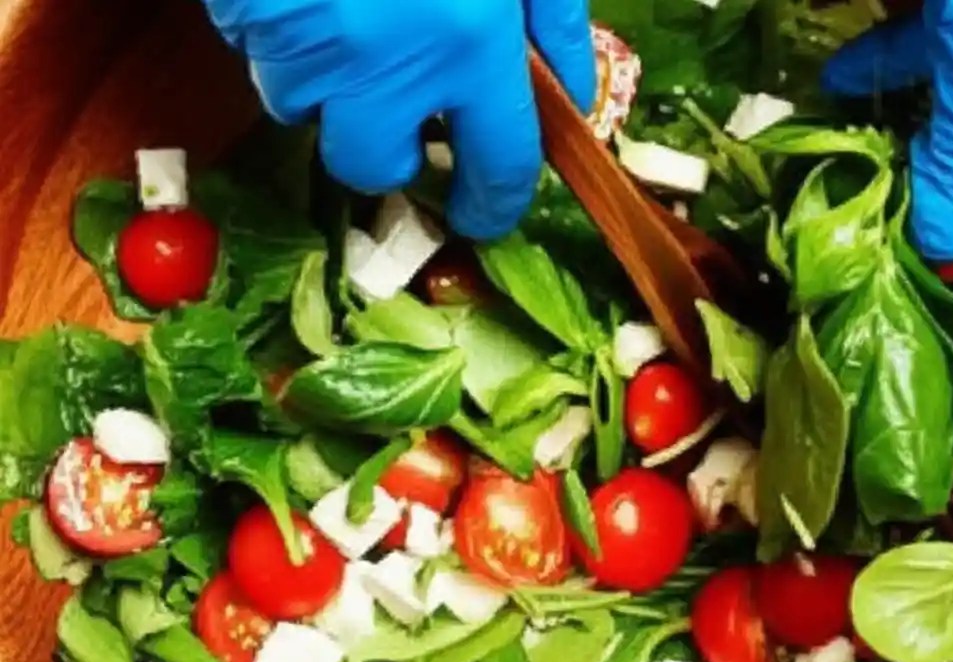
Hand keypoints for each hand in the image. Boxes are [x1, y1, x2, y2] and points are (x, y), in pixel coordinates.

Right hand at [200, 0, 595, 239]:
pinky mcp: (242, 15)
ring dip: (325, 83)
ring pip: (303, 108)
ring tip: (347, 12)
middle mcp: (386, 61)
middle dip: (386, 148)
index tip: (482, 212)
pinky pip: (260, 53)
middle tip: (399, 107)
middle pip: (373, 166)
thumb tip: (571, 94)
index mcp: (470, 42)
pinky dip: (282, 35)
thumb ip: (551, 19)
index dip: (492, 203)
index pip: (497, 165)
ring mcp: (304, 42)